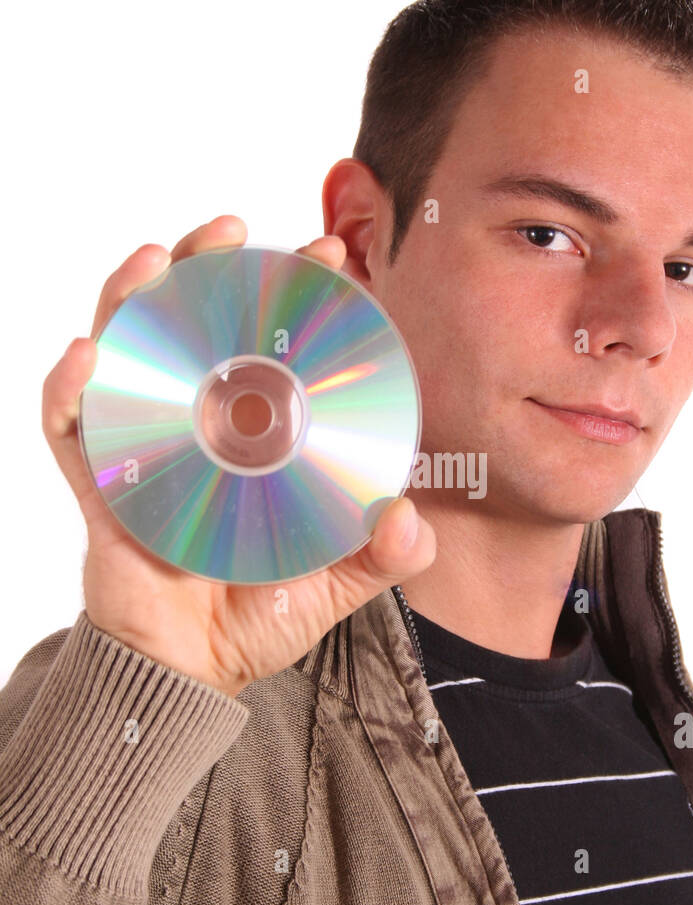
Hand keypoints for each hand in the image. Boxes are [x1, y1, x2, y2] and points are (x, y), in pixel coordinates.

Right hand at [42, 217, 434, 695]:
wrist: (193, 672)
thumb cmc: (258, 616)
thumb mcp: (336, 583)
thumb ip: (381, 555)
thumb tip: (409, 519)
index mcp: (254, 433)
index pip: (268, 340)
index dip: (291, 291)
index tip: (329, 253)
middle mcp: (196, 426)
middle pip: (191, 324)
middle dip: (207, 266)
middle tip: (236, 232)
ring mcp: (144, 448)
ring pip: (125, 352)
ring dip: (133, 298)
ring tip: (158, 260)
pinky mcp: (99, 484)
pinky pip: (71, 427)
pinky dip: (71, 388)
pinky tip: (89, 354)